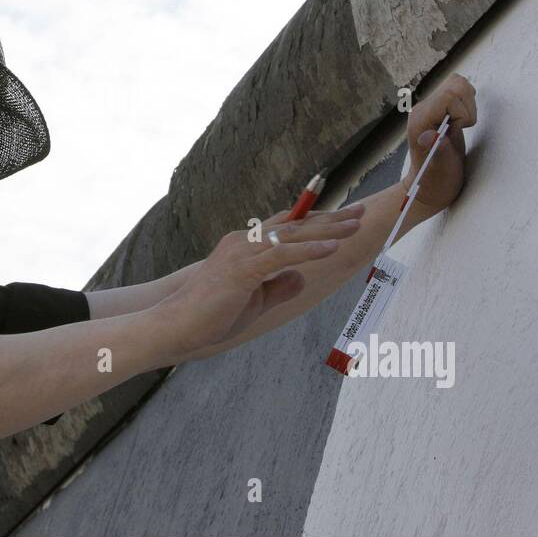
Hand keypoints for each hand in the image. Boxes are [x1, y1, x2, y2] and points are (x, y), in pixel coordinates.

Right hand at [156, 203, 364, 358]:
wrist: (177, 326)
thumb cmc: (210, 316)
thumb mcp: (255, 300)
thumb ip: (278, 286)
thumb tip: (301, 276)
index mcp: (244, 246)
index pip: (286, 227)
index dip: (316, 222)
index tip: (343, 217)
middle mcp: (244, 241)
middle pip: (294, 224)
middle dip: (330, 218)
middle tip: (360, 210)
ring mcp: (243, 253)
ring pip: (292, 235)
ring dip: (328, 228)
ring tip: (356, 223)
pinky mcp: (244, 269)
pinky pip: (284, 255)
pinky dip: (311, 249)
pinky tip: (334, 246)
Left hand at [402, 72, 476, 212]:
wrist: (431, 186)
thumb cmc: (437, 181)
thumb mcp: (441, 170)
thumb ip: (438, 151)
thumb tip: (429, 136)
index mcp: (420, 120)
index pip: (449, 94)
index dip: (462, 112)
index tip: (457, 131)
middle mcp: (422, 108)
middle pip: (456, 85)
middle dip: (467, 107)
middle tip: (460, 130)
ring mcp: (430, 106)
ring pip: (458, 84)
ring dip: (468, 105)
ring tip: (460, 127)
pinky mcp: (438, 108)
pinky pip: (458, 90)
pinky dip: (467, 104)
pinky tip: (460, 123)